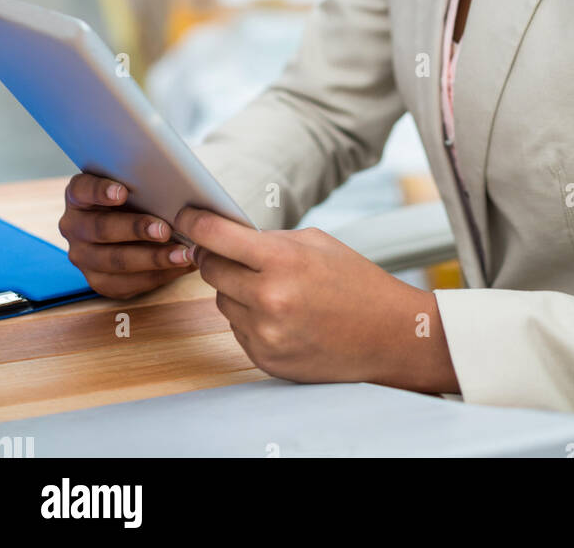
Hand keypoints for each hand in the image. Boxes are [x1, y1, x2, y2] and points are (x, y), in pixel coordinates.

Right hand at [58, 172, 196, 298]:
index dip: (100, 192)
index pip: (83, 190)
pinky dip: (157, 276)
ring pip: (115, 262)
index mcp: (78, 196)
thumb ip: (142, 184)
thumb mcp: (133, 186)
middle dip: (136, 229)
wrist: (127, 228)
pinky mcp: (98, 281)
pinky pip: (125, 283)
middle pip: (101, 229)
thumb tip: (176, 189)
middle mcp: (74, 227)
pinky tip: (179, 267)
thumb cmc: (135, 198)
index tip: (122, 192)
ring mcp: (83, 257)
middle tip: (164, 229)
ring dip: (152, 259)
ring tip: (181, 254)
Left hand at [174, 206, 460, 393]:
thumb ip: (269, 239)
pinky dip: (249, 318)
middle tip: (226, 251)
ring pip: (222, 301)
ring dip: (235, 290)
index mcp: (283, 261)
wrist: (389, 336)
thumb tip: (226, 236)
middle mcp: (268, 299)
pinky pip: (238, 330)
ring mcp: (265, 334)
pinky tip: (280, 314)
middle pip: (210, 270)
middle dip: (214, 257)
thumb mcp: (316, 243)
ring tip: (271, 287)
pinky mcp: (265, 359)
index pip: (217, 236)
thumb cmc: (356, 282)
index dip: (194, 222)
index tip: (184, 214)